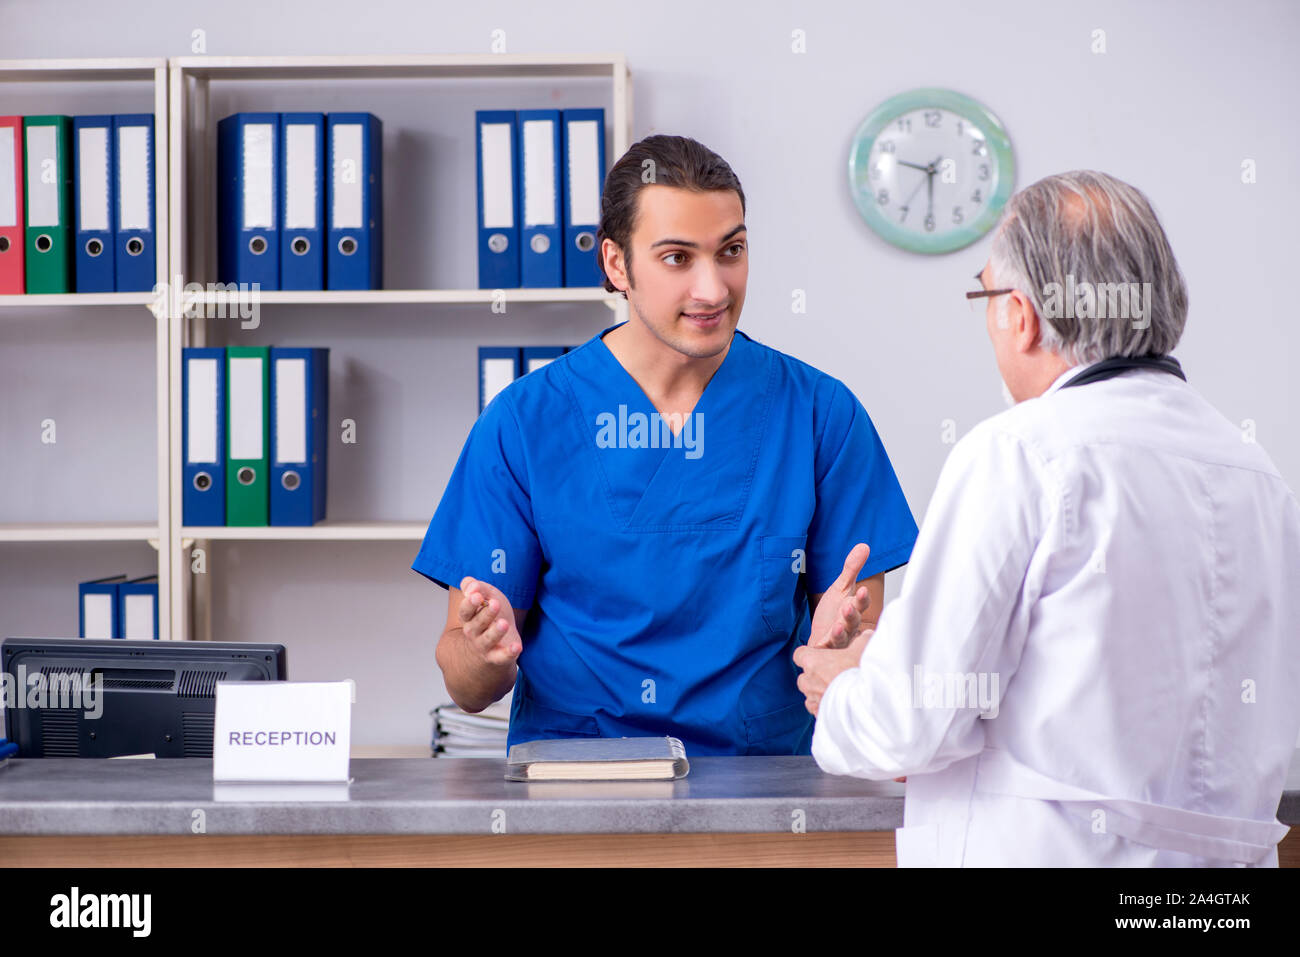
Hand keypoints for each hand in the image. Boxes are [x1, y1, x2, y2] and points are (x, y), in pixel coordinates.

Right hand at [458, 577, 521, 665]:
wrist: (496, 643)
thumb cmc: (490, 616)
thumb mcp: (485, 596)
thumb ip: (476, 587)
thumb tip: (471, 586)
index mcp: (468, 618)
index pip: (465, 611)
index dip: (469, 604)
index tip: (477, 595)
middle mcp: (473, 633)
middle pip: (476, 625)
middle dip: (486, 614)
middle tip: (495, 604)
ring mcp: (484, 646)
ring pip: (487, 640)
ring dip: (495, 632)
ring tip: (504, 624)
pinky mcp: (497, 657)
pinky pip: (500, 657)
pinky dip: (508, 653)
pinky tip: (517, 647)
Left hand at [794, 630, 903, 781]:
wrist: (868, 701)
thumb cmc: (863, 670)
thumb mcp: (864, 647)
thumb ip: (862, 638)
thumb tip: (866, 634)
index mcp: (813, 661)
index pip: (799, 655)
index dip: (809, 656)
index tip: (821, 658)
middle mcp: (809, 681)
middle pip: (803, 677)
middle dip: (814, 676)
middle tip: (832, 675)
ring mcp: (814, 700)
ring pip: (809, 696)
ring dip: (818, 693)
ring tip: (837, 692)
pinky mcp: (820, 716)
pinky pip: (817, 711)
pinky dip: (824, 708)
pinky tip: (839, 706)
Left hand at [809, 543, 872, 648]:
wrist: (821, 636)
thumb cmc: (833, 614)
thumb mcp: (841, 588)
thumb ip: (852, 569)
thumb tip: (864, 546)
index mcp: (854, 608)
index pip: (861, 603)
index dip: (862, 598)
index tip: (862, 590)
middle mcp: (850, 624)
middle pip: (854, 619)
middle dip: (852, 613)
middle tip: (849, 606)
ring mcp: (840, 637)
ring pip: (844, 634)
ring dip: (842, 629)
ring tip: (839, 624)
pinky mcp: (828, 647)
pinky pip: (831, 646)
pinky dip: (831, 642)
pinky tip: (829, 637)